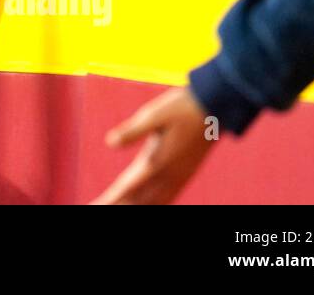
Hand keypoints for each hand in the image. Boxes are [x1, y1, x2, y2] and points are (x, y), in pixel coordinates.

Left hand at [92, 86, 213, 204]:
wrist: (215, 106)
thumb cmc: (180, 107)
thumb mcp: (153, 114)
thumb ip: (132, 131)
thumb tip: (109, 142)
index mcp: (157, 162)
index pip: (128, 187)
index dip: (112, 200)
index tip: (97, 206)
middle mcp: (169, 174)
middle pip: (139, 200)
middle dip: (120, 206)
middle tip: (99, 207)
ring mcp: (179, 176)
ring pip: (155, 202)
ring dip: (137, 207)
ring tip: (118, 207)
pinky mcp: (185, 173)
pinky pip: (168, 197)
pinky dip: (156, 205)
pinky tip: (150, 204)